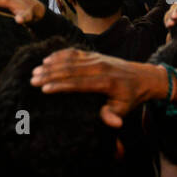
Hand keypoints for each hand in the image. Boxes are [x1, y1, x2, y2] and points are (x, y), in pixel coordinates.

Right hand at [29, 48, 160, 127]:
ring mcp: (97, 58)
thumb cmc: (131, 97)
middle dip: (50, 74)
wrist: (144, 76)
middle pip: (71, 69)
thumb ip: (114, 114)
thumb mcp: (125, 109)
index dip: (61, 85)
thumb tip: (112, 124)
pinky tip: (48, 59)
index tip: (44, 89)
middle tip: (33, 79)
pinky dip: (60, 55)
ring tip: (35, 70)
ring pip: (70, 60)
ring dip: (51, 64)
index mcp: (106, 82)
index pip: (79, 83)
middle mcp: (100, 67)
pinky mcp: (95, 54)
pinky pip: (75, 52)